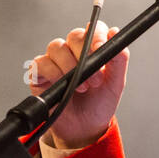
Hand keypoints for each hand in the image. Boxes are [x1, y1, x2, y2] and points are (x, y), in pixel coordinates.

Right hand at [28, 22, 128, 149]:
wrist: (84, 128)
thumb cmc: (98, 104)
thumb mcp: (115, 83)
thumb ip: (119, 59)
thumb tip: (115, 32)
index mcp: (93, 49)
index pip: (94, 29)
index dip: (97, 35)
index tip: (101, 48)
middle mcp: (73, 51)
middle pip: (74, 35)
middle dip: (85, 55)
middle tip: (95, 79)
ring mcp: (55, 61)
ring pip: (57, 47)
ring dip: (70, 67)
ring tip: (82, 88)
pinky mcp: (39, 73)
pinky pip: (41, 63)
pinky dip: (53, 73)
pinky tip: (63, 87)